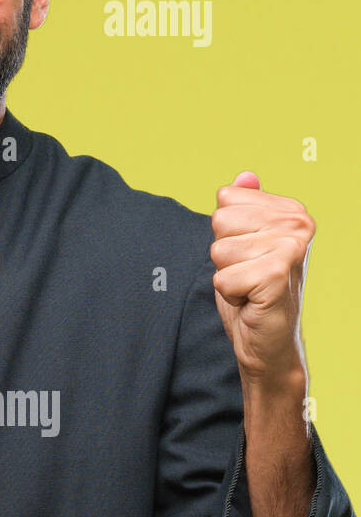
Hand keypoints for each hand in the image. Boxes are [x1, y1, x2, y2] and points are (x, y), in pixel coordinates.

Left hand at [210, 171, 312, 384]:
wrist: (268, 339)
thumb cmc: (253, 289)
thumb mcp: (244, 242)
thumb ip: (245, 208)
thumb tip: (245, 177)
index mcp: (291, 210)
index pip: (226, 198)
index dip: (226, 230)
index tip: (248, 252)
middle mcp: (298, 225)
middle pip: (220, 220)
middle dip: (224, 251)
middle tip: (247, 271)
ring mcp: (290, 249)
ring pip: (218, 250)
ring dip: (226, 274)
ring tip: (249, 285)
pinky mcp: (276, 276)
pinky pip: (222, 277)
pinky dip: (229, 293)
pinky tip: (250, 299)